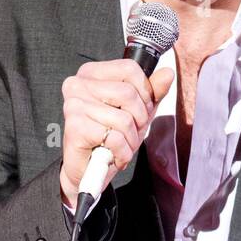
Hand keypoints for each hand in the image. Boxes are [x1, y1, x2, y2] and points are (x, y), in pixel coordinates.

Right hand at [59, 59, 173, 205]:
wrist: (88, 171)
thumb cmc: (110, 138)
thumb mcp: (137, 112)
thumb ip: (152, 92)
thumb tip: (167, 73)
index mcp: (91, 74)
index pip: (129, 68)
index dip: (144, 92)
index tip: (140, 110)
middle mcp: (77, 85)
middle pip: (128, 93)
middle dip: (139, 119)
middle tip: (130, 132)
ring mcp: (73, 105)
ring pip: (123, 118)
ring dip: (130, 140)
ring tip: (121, 146)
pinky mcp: (74, 128)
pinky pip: (115, 138)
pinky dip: (122, 153)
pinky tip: (113, 156)